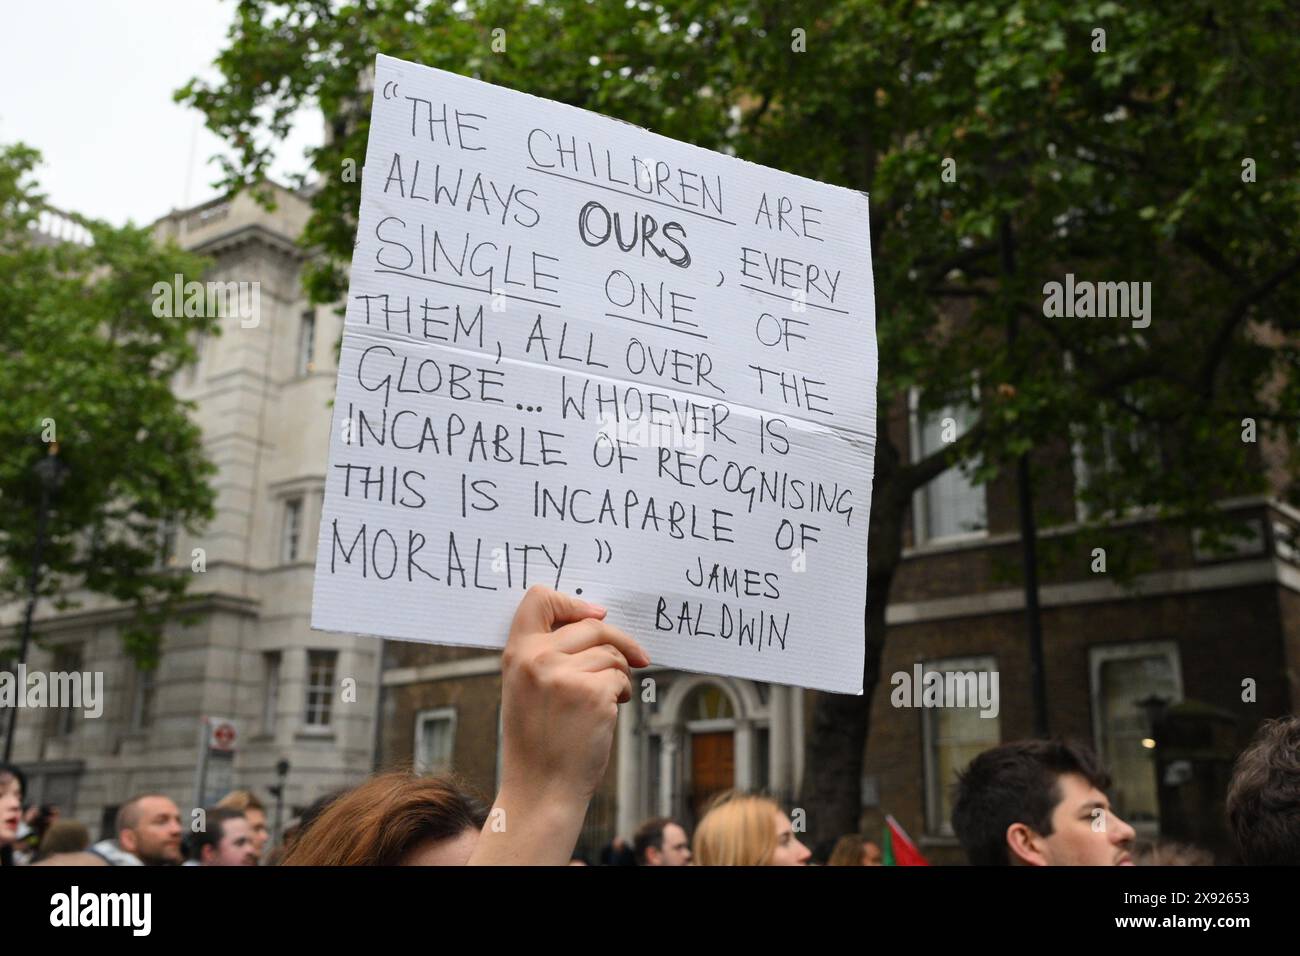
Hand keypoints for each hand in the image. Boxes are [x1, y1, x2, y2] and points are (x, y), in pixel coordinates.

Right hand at [468, 586, 648, 864]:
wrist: (541, 788)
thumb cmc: (538, 741)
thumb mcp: (525, 687)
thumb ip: (545, 654)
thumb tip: (594, 620)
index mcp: (517, 653)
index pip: (538, 598)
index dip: (572, 602)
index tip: (595, 615)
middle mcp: (538, 658)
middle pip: (592, 625)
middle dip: (618, 642)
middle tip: (635, 659)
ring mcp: (565, 675)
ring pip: (611, 653)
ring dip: (618, 674)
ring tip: (605, 699)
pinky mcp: (592, 693)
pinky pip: (621, 677)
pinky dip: (622, 693)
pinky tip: (609, 711)